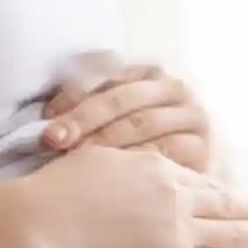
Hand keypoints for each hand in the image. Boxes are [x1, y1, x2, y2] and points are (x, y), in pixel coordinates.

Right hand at [15, 145, 247, 247]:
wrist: (41, 222)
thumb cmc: (54, 191)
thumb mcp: (95, 161)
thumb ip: (124, 166)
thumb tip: (136, 170)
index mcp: (156, 168)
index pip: (198, 181)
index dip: (221, 191)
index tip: (237, 197)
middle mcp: (174, 196)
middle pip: (227, 203)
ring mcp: (176, 230)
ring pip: (234, 232)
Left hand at [41, 64, 213, 172]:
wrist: (189, 177)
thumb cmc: (142, 145)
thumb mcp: (116, 117)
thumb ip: (88, 105)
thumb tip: (49, 115)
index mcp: (151, 71)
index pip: (108, 74)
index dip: (75, 95)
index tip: (46, 118)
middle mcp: (175, 88)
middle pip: (123, 99)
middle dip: (84, 118)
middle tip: (53, 140)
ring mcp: (192, 116)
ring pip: (143, 123)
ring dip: (105, 141)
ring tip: (76, 158)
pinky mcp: (201, 147)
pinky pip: (164, 151)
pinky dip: (134, 160)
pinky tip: (111, 174)